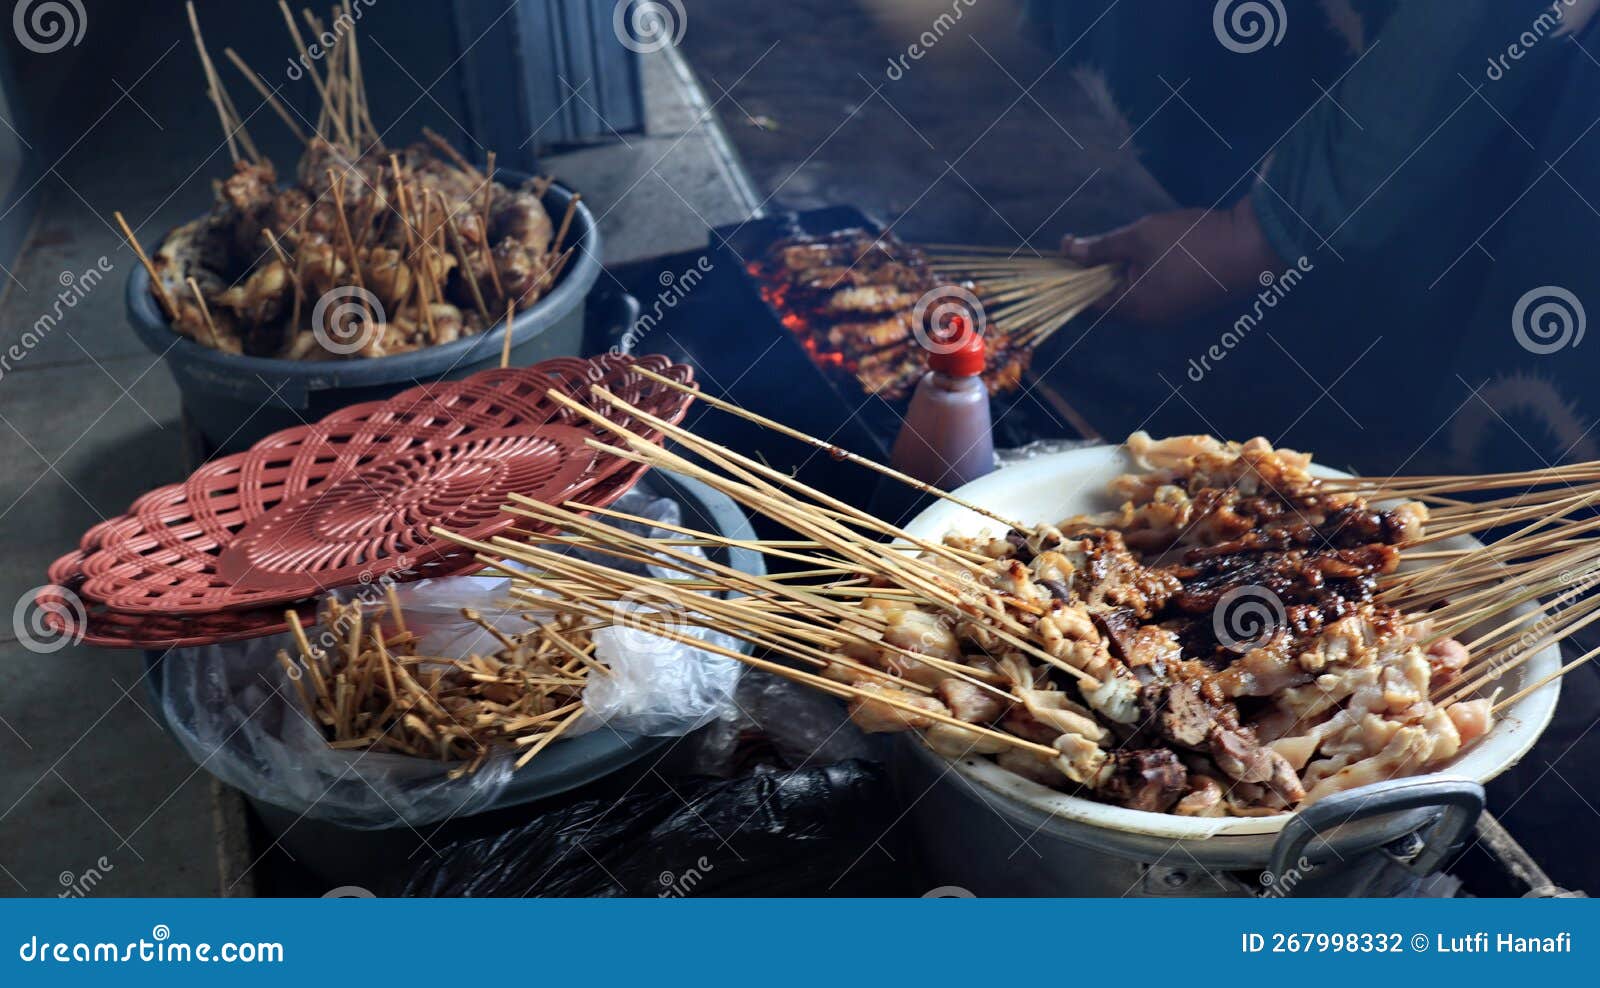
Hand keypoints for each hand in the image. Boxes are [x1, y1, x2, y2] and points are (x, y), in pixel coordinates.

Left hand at [1062, 196, 1282, 326]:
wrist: (1253, 245)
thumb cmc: (1193, 242)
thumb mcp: (1139, 236)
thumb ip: (1101, 247)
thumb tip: (1069, 250)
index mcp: (1133, 308)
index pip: (1085, 300)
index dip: (1070, 274)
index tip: (1065, 247)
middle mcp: (1148, 319)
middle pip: (1105, 298)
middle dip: (1093, 270)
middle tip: (1087, 240)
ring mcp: (1167, 313)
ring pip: (1128, 292)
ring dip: (1117, 269)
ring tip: (1121, 241)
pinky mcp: (1183, 302)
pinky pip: (1149, 290)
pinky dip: (1139, 272)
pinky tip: (1147, 248)